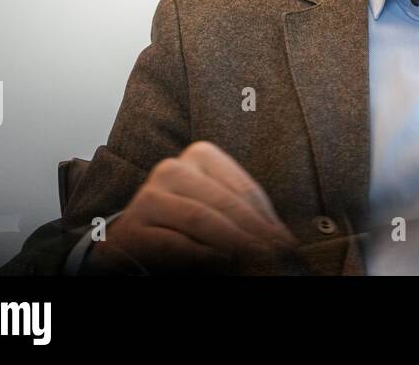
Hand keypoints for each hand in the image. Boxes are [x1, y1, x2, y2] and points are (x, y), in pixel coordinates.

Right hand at [87, 141, 299, 273]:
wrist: (138, 239)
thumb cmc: (189, 223)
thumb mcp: (222, 210)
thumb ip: (248, 216)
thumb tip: (284, 240)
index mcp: (200, 156)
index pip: (243, 189)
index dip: (267, 218)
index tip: (287, 243)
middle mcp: (172, 170)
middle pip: (223, 202)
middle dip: (254, 232)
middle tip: (276, 255)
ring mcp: (148, 197)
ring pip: (199, 218)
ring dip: (233, 242)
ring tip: (256, 259)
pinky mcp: (131, 230)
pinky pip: (171, 243)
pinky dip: (199, 254)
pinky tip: (221, 262)